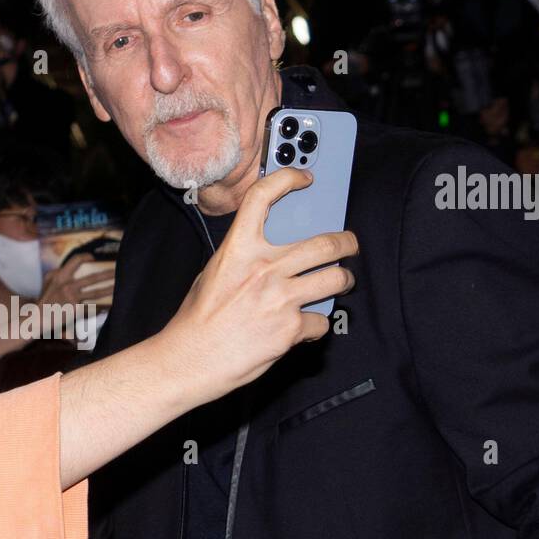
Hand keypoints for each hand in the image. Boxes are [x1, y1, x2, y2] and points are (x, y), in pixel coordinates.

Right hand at [37, 254, 112, 312]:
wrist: (38, 317)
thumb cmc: (43, 300)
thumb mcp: (47, 281)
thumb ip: (57, 272)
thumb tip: (68, 266)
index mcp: (60, 276)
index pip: (76, 261)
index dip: (86, 257)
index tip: (93, 258)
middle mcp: (68, 286)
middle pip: (92, 277)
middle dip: (107, 274)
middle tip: (117, 271)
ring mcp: (73, 298)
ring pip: (96, 293)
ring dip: (109, 289)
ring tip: (118, 287)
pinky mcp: (76, 310)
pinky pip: (92, 307)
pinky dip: (101, 307)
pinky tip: (109, 306)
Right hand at [156, 167, 358, 410]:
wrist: (189, 359)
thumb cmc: (197, 319)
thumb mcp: (214, 273)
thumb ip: (243, 257)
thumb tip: (274, 253)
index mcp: (239, 250)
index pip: (263, 198)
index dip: (288, 179)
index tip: (304, 179)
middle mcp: (264, 269)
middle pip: (324, 244)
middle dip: (346, 242)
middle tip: (349, 244)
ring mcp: (280, 299)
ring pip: (335, 278)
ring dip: (344, 279)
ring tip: (342, 281)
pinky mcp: (290, 329)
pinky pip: (320, 321)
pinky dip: (316, 326)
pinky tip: (306, 328)